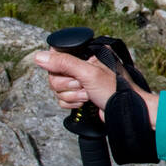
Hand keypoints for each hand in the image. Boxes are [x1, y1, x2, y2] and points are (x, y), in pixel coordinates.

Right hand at [34, 48, 159, 128]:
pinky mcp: (80, 95)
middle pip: (54, 74)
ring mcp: (81, 81)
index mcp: (87, 53)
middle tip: (83, 85)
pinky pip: (62, 99)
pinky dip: (72, 102)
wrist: (126, 111)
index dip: (59, 66)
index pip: (58, 54)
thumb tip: (39, 56)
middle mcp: (83, 65)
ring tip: (89, 94)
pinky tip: (86, 102)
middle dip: (68, 84)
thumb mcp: (89, 73)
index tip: (71, 73)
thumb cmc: (116, 90)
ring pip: (57, 88)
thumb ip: (64, 63)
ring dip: (72, 95)